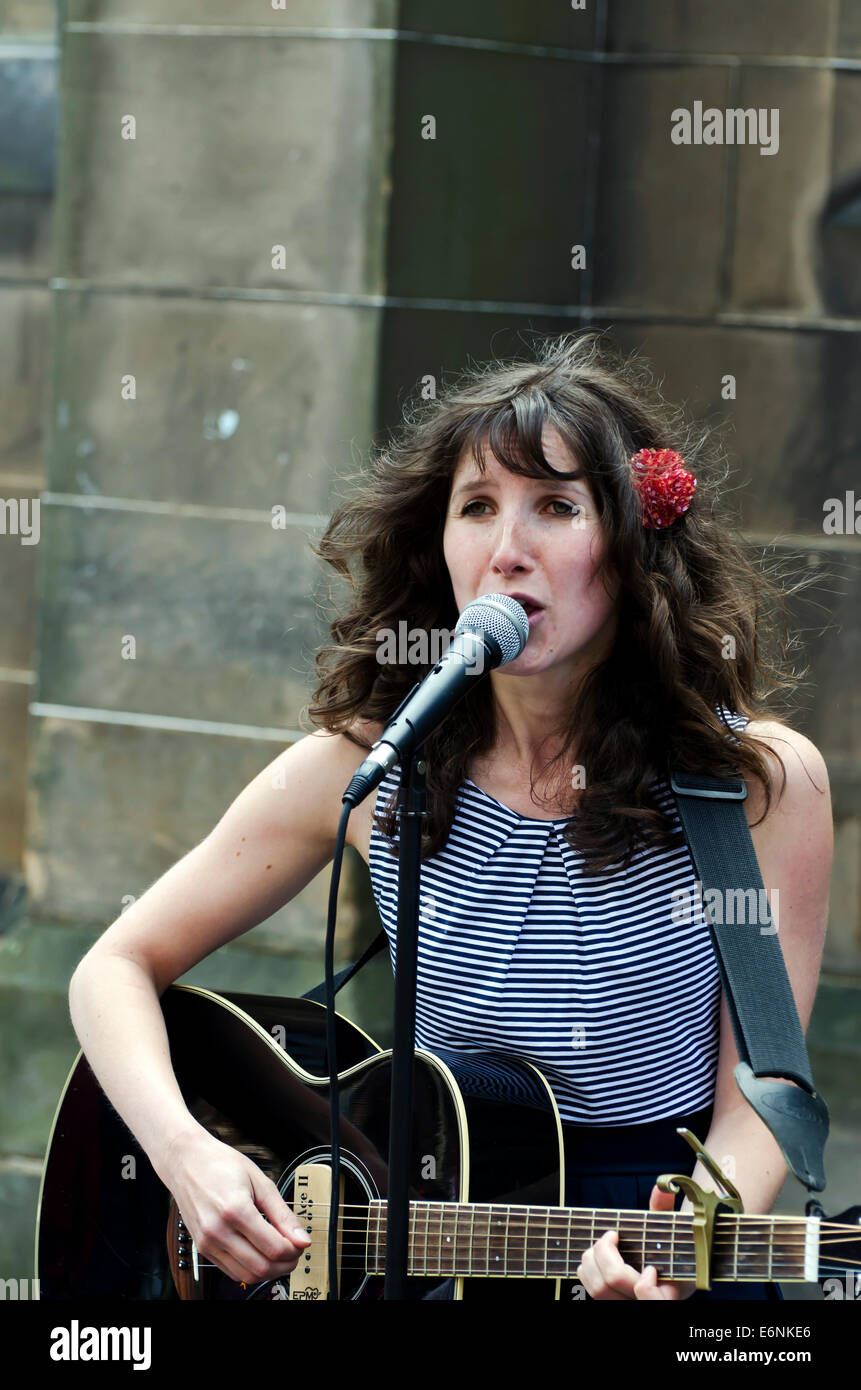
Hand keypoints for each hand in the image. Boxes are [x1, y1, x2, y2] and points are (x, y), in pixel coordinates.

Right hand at [159, 1126, 311, 1286]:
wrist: (186, 1162)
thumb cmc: (219, 1164)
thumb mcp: (259, 1181)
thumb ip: (282, 1213)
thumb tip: (302, 1238)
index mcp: (235, 1210)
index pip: (274, 1248)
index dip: (294, 1250)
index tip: (301, 1243)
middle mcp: (218, 1231)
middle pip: (261, 1267)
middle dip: (285, 1264)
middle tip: (294, 1251)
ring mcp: (207, 1243)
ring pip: (246, 1276)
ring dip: (269, 1271)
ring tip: (279, 1253)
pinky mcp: (202, 1248)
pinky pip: (231, 1271)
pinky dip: (250, 1269)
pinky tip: (260, 1254)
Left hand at [575, 1183, 698, 1299]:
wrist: (668, 1266)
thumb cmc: (671, 1248)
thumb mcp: (673, 1231)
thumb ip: (665, 1209)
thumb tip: (662, 1186)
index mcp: (668, 1292)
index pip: (651, 1300)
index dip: (647, 1288)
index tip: (650, 1269)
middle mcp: (643, 1301)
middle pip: (612, 1284)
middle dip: (604, 1253)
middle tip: (611, 1236)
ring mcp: (625, 1302)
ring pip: (597, 1289)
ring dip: (592, 1260)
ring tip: (604, 1243)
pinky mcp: (611, 1300)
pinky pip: (591, 1291)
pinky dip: (587, 1270)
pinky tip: (597, 1256)